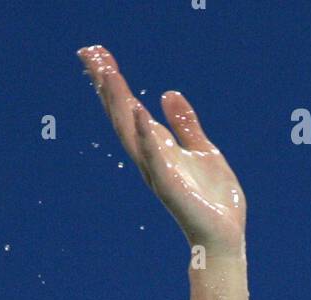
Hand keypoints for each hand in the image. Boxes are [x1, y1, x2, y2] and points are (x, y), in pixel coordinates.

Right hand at [77, 45, 246, 256]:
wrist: (222, 236)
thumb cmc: (212, 200)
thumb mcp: (202, 149)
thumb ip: (184, 123)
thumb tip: (167, 93)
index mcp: (157, 148)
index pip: (130, 107)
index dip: (114, 81)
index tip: (97, 53)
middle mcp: (150, 159)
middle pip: (122, 114)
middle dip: (106, 83)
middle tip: (88, 51)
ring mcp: (157, 172)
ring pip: (131, 132)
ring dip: (118, 102)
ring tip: (106, 73)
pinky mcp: (171, 186)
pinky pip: (156, 158)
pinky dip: (147, 136)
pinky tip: (141, 112)